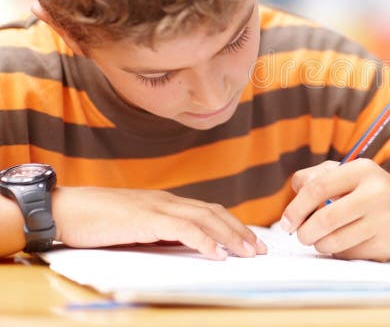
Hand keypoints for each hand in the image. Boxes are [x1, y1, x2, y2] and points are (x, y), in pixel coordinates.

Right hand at [52, 187, 266, 259]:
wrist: (64, 209)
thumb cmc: (93, 222)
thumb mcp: (134, 227)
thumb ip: (157, 233)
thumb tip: (181, 248)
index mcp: (165, 203)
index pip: (208, 210)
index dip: (231, 224)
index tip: (249, 240)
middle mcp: (167, 201)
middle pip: (214, 212)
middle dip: (240, 231)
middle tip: (260, 249)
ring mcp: (158, 207)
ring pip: (205, 219)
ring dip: (230, 236)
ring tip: (248, 252)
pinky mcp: (147, 219)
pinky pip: (184, 229)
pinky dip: (204, 240)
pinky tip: (218, 254)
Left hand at [280, 160, 389, 260]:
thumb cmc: (372, 191)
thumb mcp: (350, 174)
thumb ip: (318, 176)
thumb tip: (295, 190)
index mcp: (363, 170)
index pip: (317, 188)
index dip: (295, 208)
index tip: (286, 222)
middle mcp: (376, 194)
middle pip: (324, 219)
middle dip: (305, 232)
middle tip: (301, 236)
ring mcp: (384, 221)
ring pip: (333, 242)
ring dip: (320, 244)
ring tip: (323, 238)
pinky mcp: (386, 245)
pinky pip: (348, 255)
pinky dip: (340, 251)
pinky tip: (349, 241)